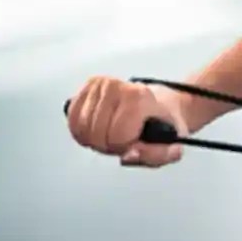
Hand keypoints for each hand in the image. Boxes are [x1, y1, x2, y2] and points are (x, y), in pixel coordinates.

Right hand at [66, 76, 190, 167]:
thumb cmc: (162, 126)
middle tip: (119, 141)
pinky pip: (72, 117)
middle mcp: (117, 86)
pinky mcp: (88, 86)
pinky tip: (97, 129)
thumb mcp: (169, 147)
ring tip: (110, 134)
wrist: (162, 104)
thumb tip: (129, 154)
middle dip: (106, 145)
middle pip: (95, 132)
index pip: (116, 134)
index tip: (131, 143)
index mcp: (140, 97)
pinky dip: (81, 130)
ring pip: (81, 126)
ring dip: (93, 138)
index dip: (122, 146)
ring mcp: (100, 84)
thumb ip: (154, 155)